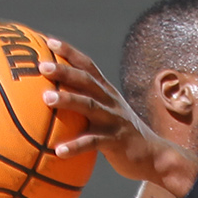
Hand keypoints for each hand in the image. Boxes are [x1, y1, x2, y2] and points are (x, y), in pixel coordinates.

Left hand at [41, 37, 197, 193]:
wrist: (154, 156)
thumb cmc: (122, 138)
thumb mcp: (107, 116)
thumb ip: (86, 109)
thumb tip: (53, 106)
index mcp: (107, 93)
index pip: (88, 66)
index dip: (69, 52)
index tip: (48, 41)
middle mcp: (110, 102)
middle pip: (86, 80)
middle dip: (65, 71)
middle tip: (42, 66)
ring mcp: (113, 120)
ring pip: (89, 105)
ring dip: (67, 100)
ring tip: (46, 99)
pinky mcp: (116, 142)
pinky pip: (93, 142)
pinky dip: (75, 146)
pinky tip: (58, 151)